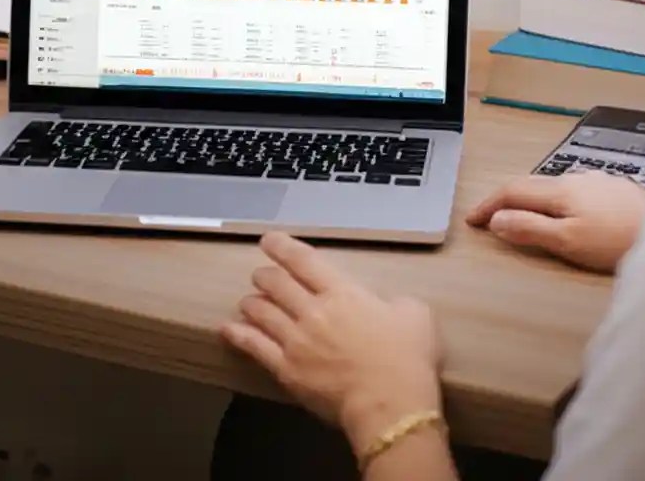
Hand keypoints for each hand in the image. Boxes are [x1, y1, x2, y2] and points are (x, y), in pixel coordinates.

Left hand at [222, 233, 443, 451]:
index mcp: (343, 293)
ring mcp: (295, 340)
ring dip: (252, 302)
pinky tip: (228, 328)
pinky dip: (238, 334)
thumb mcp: (416, 315)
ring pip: (260, 311)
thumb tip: (386, 306)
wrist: (390, 403)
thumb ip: (396, 303)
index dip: (282, 247)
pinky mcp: (286, 369)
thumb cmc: (407, 358)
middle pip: (276, 283)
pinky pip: (254, 347)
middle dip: (265, 275)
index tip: (268, 241)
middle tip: (262, 275)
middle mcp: (313, 310)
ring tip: (248, 301)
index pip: (304, 261)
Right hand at [467, 171, 644, 272]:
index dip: (488, 204)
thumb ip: (530, 228)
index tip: (473, 219)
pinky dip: (556, 202)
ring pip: (554, 188)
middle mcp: (578, 179)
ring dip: (532, 200)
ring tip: (523, 217)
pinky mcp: (617, 192)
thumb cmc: (619, 242)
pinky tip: (565, 214)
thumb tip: (498, 220)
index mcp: (561, 190)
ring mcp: (599, 183)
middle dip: (506, 200)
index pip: (512, 190)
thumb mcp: (567, 241)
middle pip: (531, 185)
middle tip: (491, 219)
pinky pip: (575, 192)